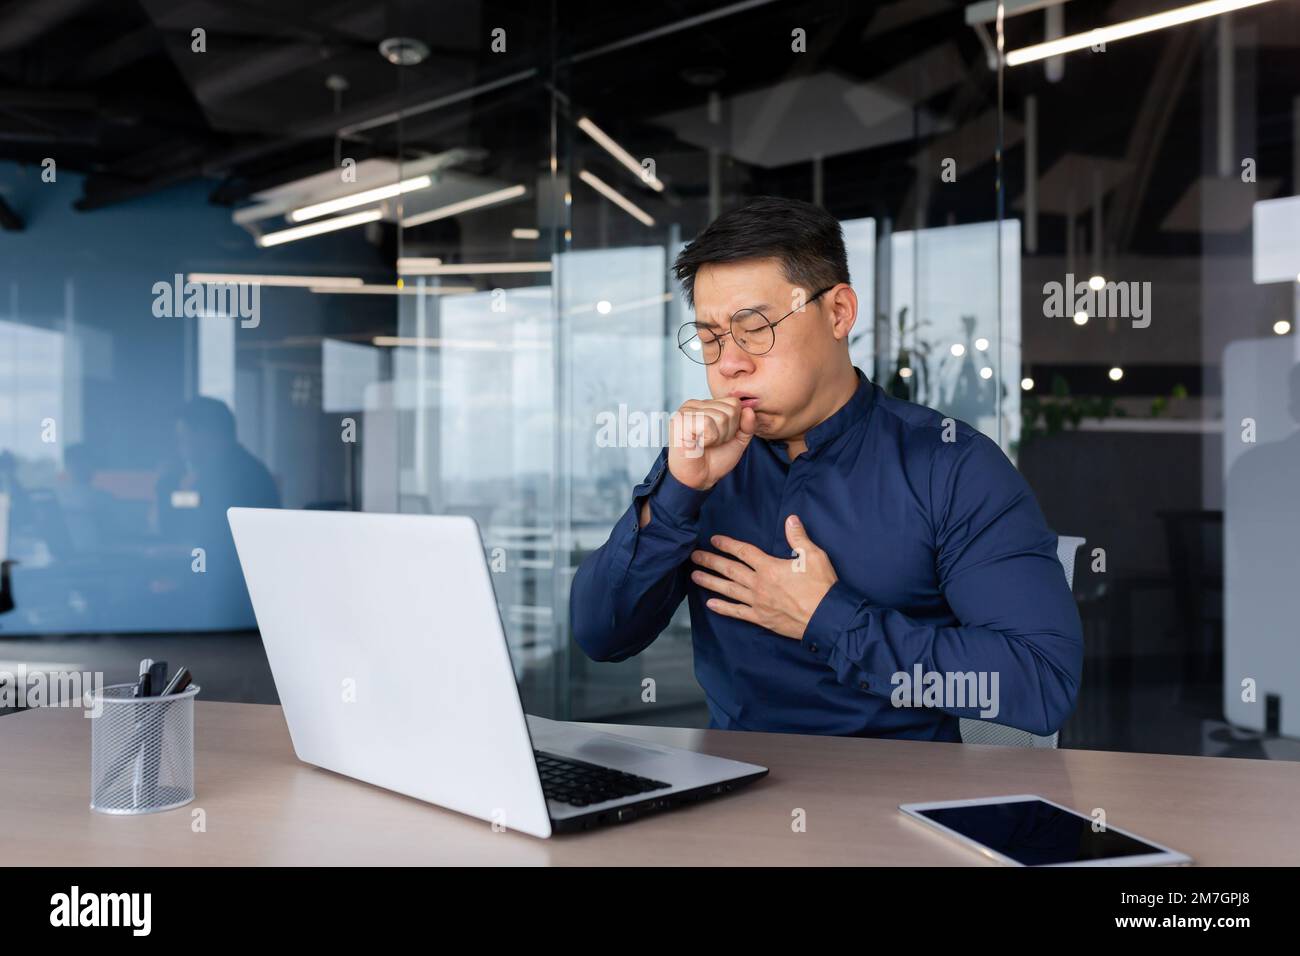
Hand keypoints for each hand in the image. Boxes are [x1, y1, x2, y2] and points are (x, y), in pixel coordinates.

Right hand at [668, 397, 755, 490]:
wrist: (699, 478)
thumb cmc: (713, 459)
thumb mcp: (737, 441)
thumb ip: (747, 426)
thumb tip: (749, 410)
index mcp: (706, 405)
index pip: (734, 403)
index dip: (734, 424)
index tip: (720, 436)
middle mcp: (695, 405)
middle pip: (730, 410)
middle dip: (727, 432)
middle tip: (712, 442)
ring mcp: (686, 411)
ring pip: (721, 417)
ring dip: (717, 437)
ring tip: (704, 444)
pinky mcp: (680, 420)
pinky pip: (708, 423)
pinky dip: (708, 439)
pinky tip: (698, 444)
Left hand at [689, 515, 837, 639]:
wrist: (827, 618)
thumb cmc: (822, 587)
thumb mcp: (814, 556)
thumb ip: (798, 538)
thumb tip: (790, 519)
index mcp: (770, 567)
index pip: (744, 552)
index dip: (728, 544)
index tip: (714, 539)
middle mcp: (759, 584)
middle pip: (730, 569)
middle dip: (710, 561)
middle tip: (694, 556)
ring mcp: (758, 602)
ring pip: (728, 590)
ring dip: (710, 582)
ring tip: (695, 576)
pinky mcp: (761, 618)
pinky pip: (737, 612)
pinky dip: (723, 608)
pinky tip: (710, 604)